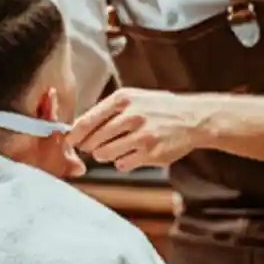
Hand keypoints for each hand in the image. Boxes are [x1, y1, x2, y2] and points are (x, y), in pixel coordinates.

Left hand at [67, 88, 207, 171]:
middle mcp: (132, 116)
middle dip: (90, 147)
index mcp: (123, 99)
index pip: (87, 121)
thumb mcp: (133, 98)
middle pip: (93, 140)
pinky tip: (132, 154)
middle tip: (94, 147)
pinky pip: (122, 165)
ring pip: (105, 154)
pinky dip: (123, 162)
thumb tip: (78, 127)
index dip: (74, 135)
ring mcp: (142, 136)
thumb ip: (107, 110)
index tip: (70, 141)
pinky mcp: (151, 153)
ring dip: (106, 155)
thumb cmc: (158, 108)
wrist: (193, 118)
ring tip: (117, 148)